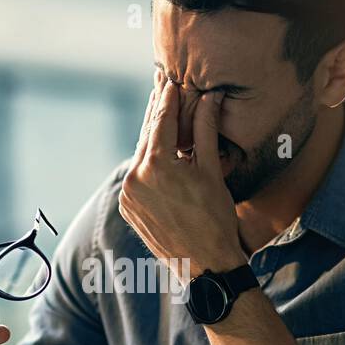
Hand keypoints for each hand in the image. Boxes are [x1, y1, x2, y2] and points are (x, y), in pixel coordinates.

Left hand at [119, 74, 247, 280]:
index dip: (168, 98)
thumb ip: (204, 131)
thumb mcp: (212, 170)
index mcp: (157, 165)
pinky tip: (159, 151)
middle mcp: (135, 178)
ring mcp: (128, 195)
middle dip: (157, 112)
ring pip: (140, 155)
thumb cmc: (215, 218)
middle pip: (147, 135)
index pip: (162, 121)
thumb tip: (209, 97)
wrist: (205, 265)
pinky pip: (137, 176)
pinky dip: (147, 162)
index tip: (170, 80)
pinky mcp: (128, 208)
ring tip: (162, 117)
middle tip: (162, 88)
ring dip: (152, 136)